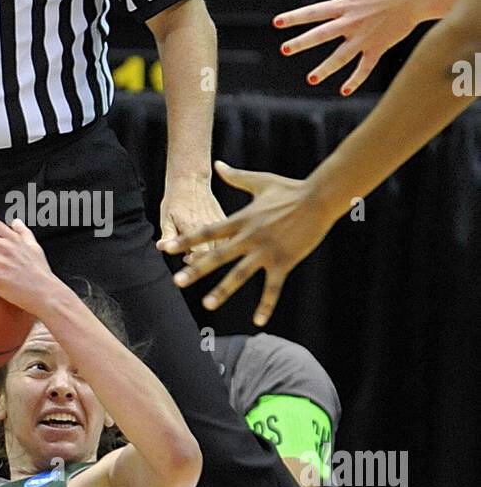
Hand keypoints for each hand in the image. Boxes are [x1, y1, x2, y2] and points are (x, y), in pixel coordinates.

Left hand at [156, 178, 225, 254]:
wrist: (190, 181)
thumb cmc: (176, 199)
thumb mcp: (166, 217)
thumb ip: (167, 235)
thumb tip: (162, 247)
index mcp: (193, 227)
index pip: (200, 252)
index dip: (195, 259)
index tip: (187, 258)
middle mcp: (208, 225)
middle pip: (213, 252)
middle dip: (201, 257)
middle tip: (189, 255)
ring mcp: (218, 222)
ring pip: (221, 246)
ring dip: (211, 251)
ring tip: (198, 248)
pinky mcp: (223, 219)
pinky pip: (226, 237)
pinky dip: (220, 243)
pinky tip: (210, 243)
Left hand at [161, 159, 334, 325]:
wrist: (319, 199)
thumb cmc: (291, 189)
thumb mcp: (260, 181)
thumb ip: (236, 177)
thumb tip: (218, 165)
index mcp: (242, 219)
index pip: (208, 231)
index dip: (186, 239)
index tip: (168, 248)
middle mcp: (250, 237)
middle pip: (217, 255)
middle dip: (196, 269)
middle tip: (176, 281)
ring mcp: (267, 251)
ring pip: (240, 275)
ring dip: (222, 291)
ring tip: (206, 305)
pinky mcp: (284, 262)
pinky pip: (272, 288)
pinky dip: (266, 305)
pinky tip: (258, 321)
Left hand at [273, 0, 419, 95]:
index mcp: (345, 4)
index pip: (314, 12)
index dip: (295, 17)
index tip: (276, 23)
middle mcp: (351, 23)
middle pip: (322, 35)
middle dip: (302, 43)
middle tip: (285, 50)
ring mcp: (364, 38)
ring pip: (341, 56)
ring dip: (325, 68)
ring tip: (310, 78)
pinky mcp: (377, 48)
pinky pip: (364, 67)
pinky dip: (355, 79)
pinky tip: (343, 91)